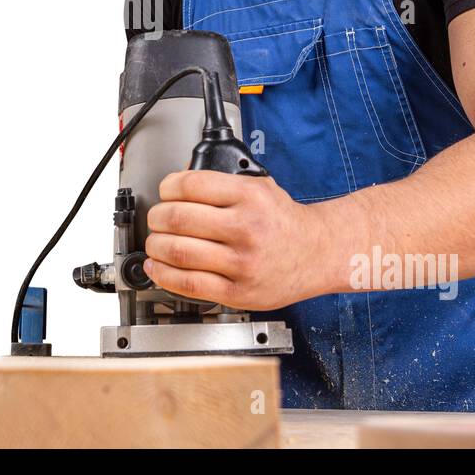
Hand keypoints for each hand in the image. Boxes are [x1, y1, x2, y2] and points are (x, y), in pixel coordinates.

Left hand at [143, 169, 324, 310]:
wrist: (318, 253)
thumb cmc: (285, 222)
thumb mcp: (260, 187)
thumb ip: (222, 183)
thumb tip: (179, 182)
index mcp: (249, 197)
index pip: (191, 185)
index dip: (167, 187)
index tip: (164, 191)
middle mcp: (246, 228)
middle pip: (178, 218)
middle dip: (157, 217)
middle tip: (156, 218)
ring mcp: (242, 262)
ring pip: (178, 252)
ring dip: (156, 246)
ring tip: (155, 242)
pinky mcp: (238, 291)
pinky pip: (189, 284)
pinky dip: (164, 275)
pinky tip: (158, 267)